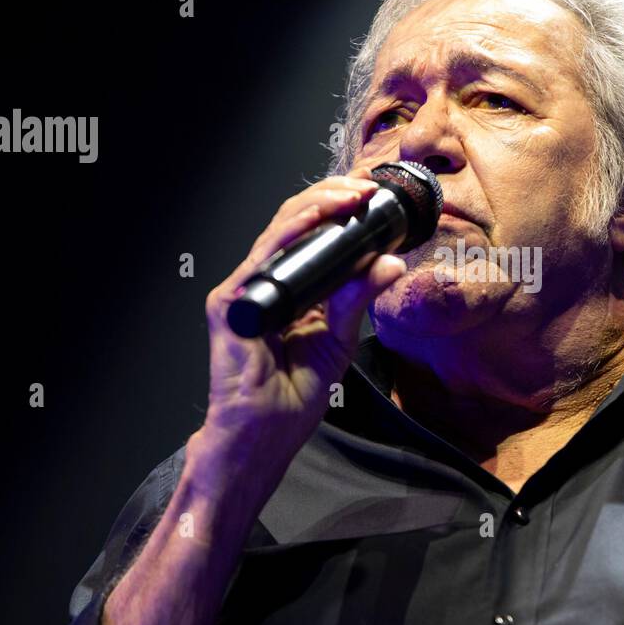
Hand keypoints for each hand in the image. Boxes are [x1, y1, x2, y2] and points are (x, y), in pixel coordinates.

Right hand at [195, 164, 406, 501]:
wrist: (262, 435)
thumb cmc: (291, 395)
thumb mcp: (339, 339)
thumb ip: (358, 299)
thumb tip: (391, 263)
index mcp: (291, 290)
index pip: (312, 235)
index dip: (340, 209)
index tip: (374, 198)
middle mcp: (266, 283)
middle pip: (295, 222)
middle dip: (332, 196)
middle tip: (366, 188)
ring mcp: (246, 291)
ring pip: (279, 229)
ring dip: (317, 205)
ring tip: (351, 195)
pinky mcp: (232, 303)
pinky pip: (264, 256)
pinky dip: (292, 232)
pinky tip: (318, 218)